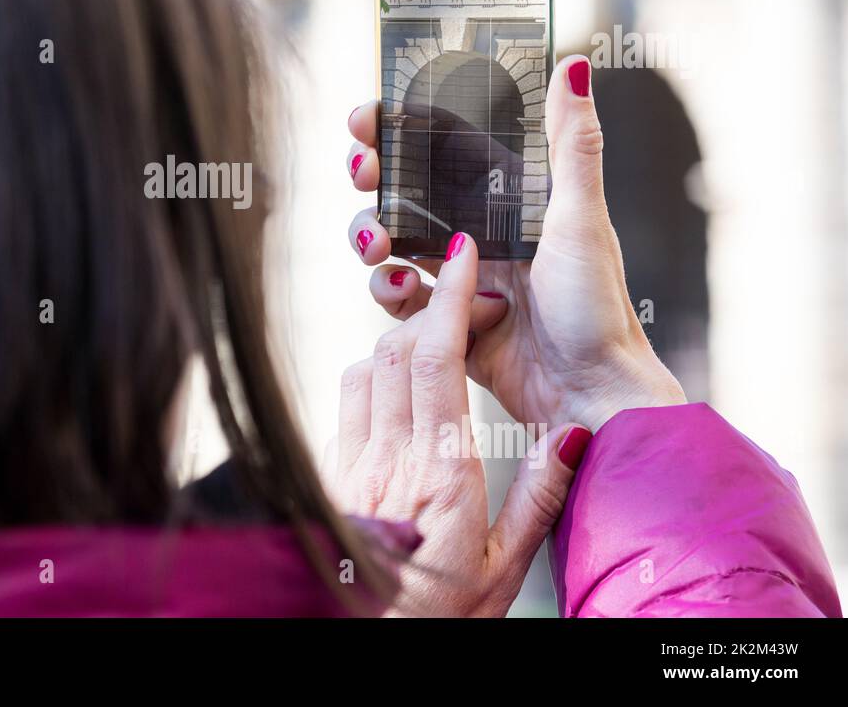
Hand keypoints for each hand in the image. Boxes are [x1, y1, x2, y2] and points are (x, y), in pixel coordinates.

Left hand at [324, 231, 591, 615]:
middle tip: (470, 302)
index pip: (435, 359)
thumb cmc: (436, 615)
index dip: (448, 298)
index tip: (463, 255)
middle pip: (395, 348)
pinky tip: (402, 397)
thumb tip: (575, 436)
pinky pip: (347, 404)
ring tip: (439, 347)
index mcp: (437, 474)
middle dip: (430, 311)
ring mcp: (348, 465)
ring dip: (399, 344)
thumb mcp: (503, 567)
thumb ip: (538, 498)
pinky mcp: (328, 474)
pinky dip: (375, 380)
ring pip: (364, 369)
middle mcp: (384, 459)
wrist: (363, 647)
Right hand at [345, 54, 685, 431]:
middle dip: (373, 180)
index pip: (442, 148)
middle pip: (404, 191)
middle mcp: (479, 232)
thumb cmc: (597, 308)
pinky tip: (408, 295)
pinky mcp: (442, 324)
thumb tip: (573, 65)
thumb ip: (571, 144)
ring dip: (371, 237)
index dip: (399, 129)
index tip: (366, 119)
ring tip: (377, 247)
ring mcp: (456, 278)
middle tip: (362, 175)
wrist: (589, 396)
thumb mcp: (581, 219)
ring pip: (390, 243)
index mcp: (510, 199)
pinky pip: (398, 300)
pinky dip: (392, 293)